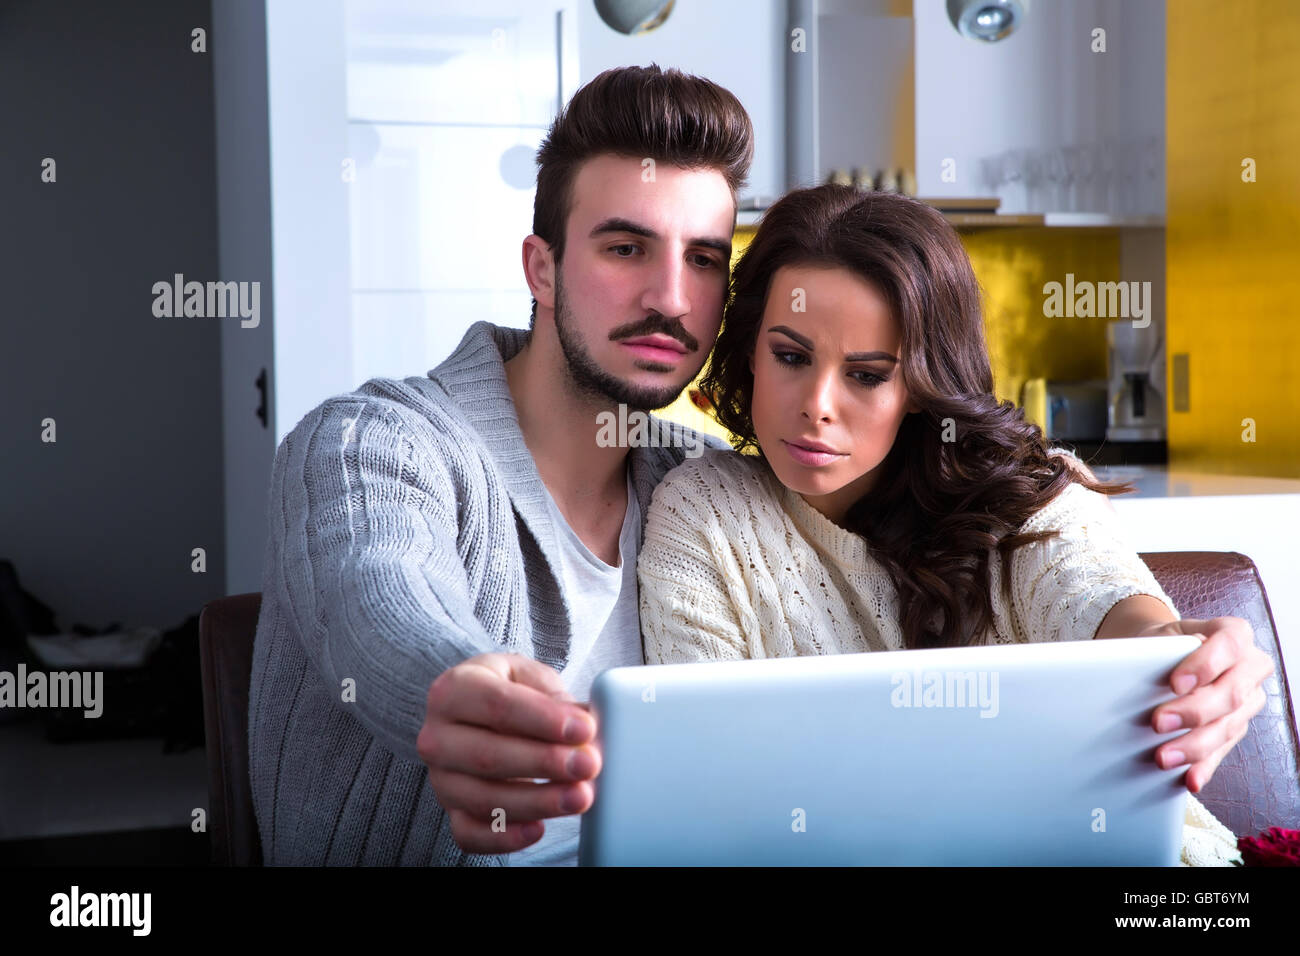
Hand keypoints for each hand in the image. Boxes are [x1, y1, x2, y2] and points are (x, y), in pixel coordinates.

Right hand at [416, 653, 599, 853]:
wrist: (486, 714)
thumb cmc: (512, 693)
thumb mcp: (533, 679)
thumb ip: (556, 699)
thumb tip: (584, 726)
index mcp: (454, 689)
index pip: (497, 704)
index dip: (543, 719)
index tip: (584, 728)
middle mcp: (438, 735)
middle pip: (488, 755)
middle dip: (544, 763)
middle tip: (588, 764)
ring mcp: (441, 778)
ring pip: (483, 798)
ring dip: (537, 802)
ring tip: (579, 796)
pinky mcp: (451, 811)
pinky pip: (470, 834)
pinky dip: (505, 837)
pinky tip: (539, 828)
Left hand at [1141, 616, 1273, 791]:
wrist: (1161, 655)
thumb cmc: (1162, 644)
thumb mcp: (1160, 635)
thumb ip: (1161, 650)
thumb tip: (1134, 675)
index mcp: (1235, 634)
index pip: (1229, 644)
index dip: (1204, 665)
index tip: (1174, 683)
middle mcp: (1250, 667)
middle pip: (1230, 693)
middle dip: (1193, 712)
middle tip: (1157, 723)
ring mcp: (1248, 700)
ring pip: (1228, 726)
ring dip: (1194, 746)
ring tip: (1164, 756)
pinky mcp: (1236, 727)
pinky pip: (1223, 750)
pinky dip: (1204, 766)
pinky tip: (1189, 778)